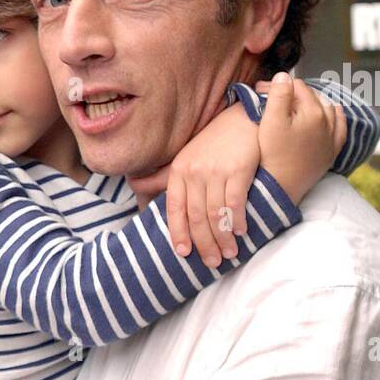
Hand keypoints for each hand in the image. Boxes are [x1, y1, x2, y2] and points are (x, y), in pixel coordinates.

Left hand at [139, 102, 258, 266]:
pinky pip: (235, 202)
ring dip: (223, 238)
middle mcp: (194, 171)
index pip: (174, 208)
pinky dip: (237, 220)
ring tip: (229, 253)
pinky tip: (241, 232)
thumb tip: (134, 186)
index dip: (177, 233)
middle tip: (211, 262)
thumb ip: (162, 177)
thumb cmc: (214, 142)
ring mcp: (216, 170)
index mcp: (179, 171)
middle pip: (195, 216)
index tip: (183, 253)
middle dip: (203, 243)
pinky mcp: (239, 168)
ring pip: (215, 213)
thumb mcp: (185, 158)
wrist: (245, 117)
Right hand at [256, 72, 344, 204]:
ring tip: (296, 104)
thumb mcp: (271, 122)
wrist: (282, 187)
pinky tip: (332, 112)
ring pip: (327, 108)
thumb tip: (284, 75)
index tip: (259, 91)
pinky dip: (336, 116)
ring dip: (312, 102)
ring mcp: (332, 137)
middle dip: (293, 93)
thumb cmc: (273, 155)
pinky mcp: (332, 151)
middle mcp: (328, 121)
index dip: (276, 85)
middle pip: (311, 96)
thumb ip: (279, 95)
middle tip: (272, 98)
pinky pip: (340, 127)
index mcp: (313, 111)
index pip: (296, 86)